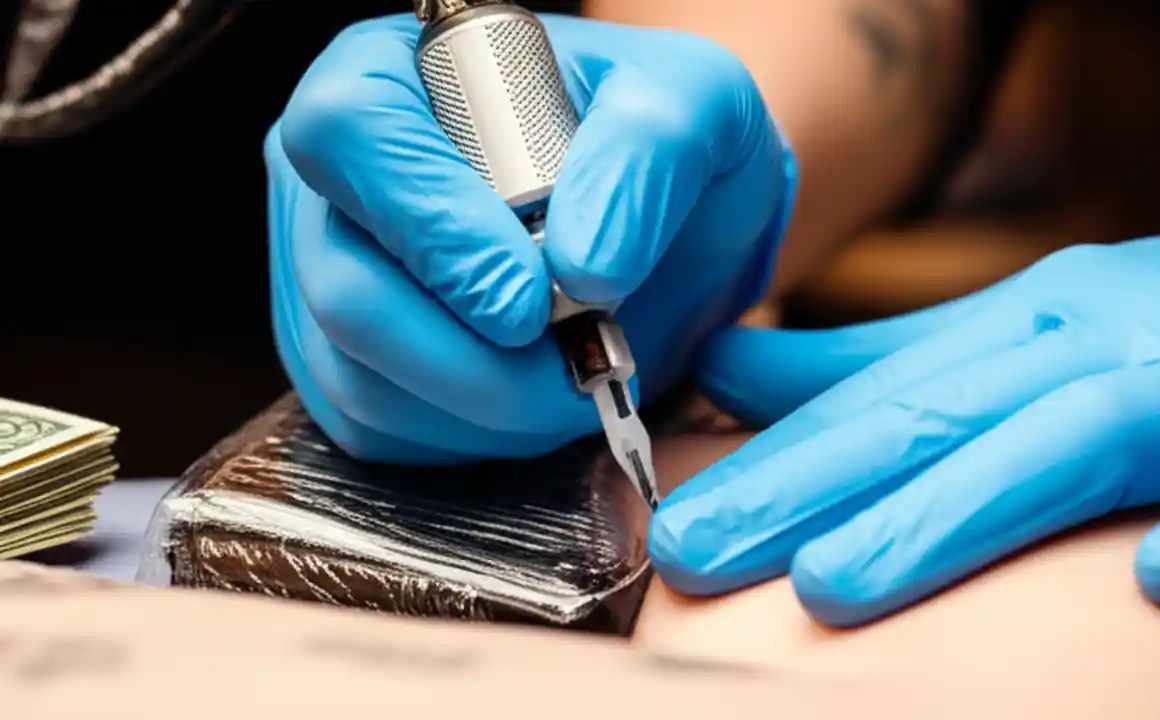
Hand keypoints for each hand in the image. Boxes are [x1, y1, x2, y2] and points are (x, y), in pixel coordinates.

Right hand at [265, 14, 794, 463]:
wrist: (669, 230)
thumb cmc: (665, 148)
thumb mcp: (695, 107)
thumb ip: (645, 159)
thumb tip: (582, 267)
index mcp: (393, 69)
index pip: (351, 133)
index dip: (432, 230)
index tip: (529, 305)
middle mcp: (338, 174)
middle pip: (346, 285)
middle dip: (474, 360)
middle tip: (577, 367)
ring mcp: (326, 273)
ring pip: (356, 374)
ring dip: (484, 408)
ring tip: (572, 376)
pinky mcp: (341, 361)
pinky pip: (374, 428)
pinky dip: (467, 438)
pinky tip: (532, 401)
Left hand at [651, 224, 1159, 625]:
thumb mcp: (1022, 331)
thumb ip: (882, 362)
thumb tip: (731, 366)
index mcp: (1032, 324)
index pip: (885, 395)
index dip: (777, 461)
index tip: (673, 522)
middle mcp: (1104, 348)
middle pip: (942, 413)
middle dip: (810, 486)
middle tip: (696, 551)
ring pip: (1075, 443)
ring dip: (956, 510)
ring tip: (833, 584)